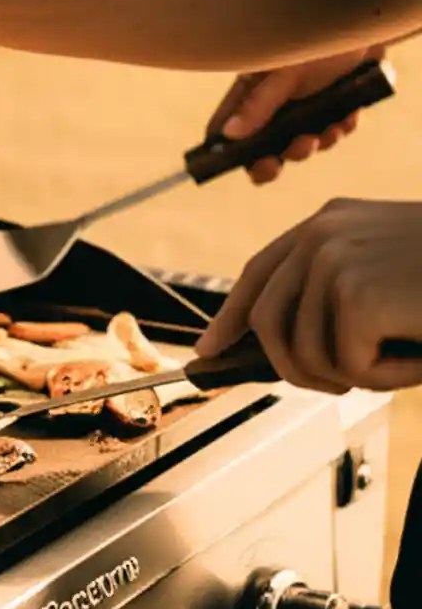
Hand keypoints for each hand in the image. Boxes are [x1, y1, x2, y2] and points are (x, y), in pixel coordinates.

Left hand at [195, 199, 421, 393]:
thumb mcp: (392, 261)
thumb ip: (339, 285)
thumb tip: (291, 344)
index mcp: (329, 222)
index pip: (259, 272)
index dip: (229, 316)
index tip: (209, 348)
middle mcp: (321, 235)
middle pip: (265, 320)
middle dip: (290, 367)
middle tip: (336, 386)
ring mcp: (334, 262)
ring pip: (305, 353)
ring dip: (355, 376)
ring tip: (406, 364)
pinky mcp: (358, 295)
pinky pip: (349, 367)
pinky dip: (388, 379)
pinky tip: (419, 361)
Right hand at [205, 46, 385, 183]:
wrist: (369, 26)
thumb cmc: (320, 42)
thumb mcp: (287, 74)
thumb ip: (259, 105)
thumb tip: (228, 134)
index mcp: (252, 91)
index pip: (226, 126)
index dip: (224, 147)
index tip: (230, 165)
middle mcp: (273, 103)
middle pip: (260, 147)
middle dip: (270, 159)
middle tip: (274, 165)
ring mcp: (303, 107)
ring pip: (298, 144)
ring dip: (310, 146)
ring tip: (324, 132)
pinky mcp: (332, 108)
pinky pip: (329, 134)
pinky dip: (337, 131)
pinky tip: (346, 118)